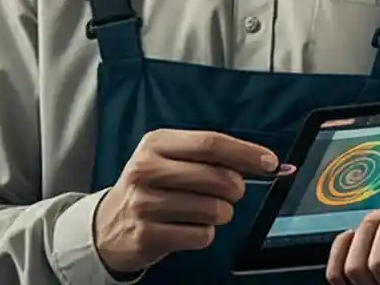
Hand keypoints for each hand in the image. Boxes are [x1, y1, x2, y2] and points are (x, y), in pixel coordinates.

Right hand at [93, 129, 295, 274]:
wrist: (109, 224)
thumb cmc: (151, 187)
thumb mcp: (168, 159)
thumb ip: (209, 157)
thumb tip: (266, 163)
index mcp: (155, 143)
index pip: (210, 143)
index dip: (245, 152)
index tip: (270, 162)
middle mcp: (146, 169)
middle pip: (218, 177)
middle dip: (235, 189)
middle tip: (228, 193)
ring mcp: (145, 203)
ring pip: (214, 210)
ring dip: (219, 214)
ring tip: (200, 211)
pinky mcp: (148, 234)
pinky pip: (201, 236)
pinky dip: (203, 234)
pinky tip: (185, 227)